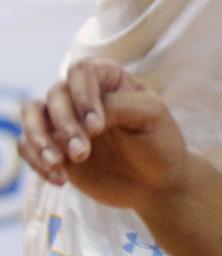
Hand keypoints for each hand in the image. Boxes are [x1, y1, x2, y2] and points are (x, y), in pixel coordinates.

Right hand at [19, 60, 188, 210]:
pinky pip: (26, 144)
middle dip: (65, 125)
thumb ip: (118, 105)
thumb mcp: (151, 117)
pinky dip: (36, 160)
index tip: (97, 127)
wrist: (157, 183)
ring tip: (58, 165)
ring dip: (38, 139)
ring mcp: (65, 121)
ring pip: (31, 114)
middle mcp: (82, 96)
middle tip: (83, 153)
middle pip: (56, 94)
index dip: (82, 96)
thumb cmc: (159, 143)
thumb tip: (82, 115)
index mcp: (109, 80)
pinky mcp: (53, 147)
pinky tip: (60, 179)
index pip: (81, 72)